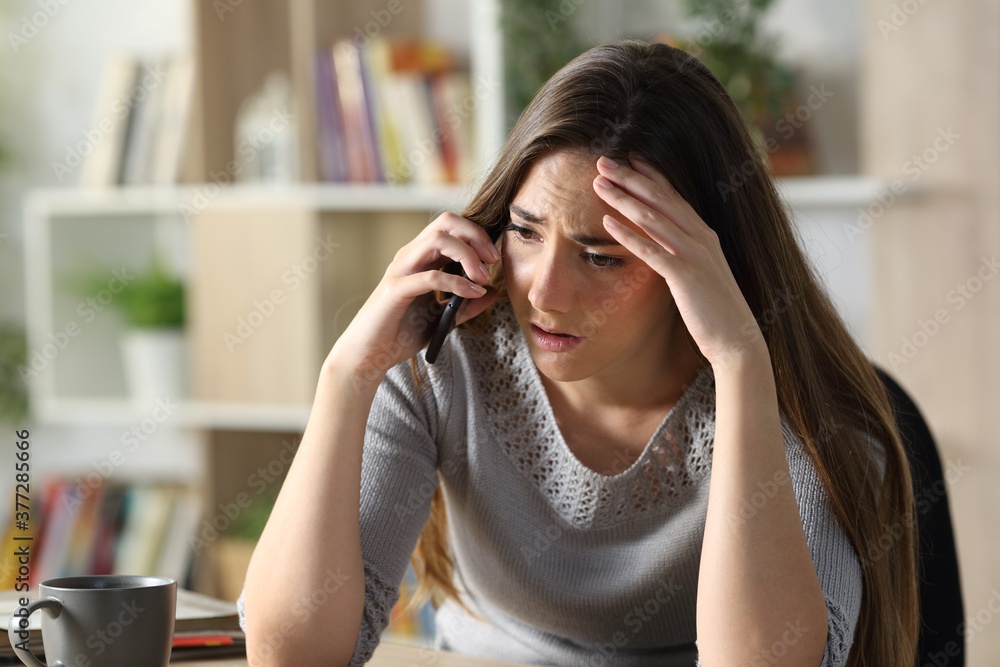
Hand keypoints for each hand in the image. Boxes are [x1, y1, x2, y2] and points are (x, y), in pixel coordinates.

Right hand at [328, 212, 499, 386]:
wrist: (369, 355)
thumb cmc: (400, 334)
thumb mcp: (442, 319)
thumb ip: (466, 305)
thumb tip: (492, 292)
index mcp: (420, 259)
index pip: (450, 227)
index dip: (476, 235)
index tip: (494, 259)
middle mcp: (409, 257)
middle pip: (446, 222)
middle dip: (476, 235)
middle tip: (493, 260)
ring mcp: (401, 270)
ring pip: (438, 240)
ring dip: (468, 255)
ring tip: (483, 277)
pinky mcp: (396, 290)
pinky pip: (431, 276)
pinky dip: (457, 282)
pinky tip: (472, 293)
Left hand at [592, 155, 765, 369]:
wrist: (737, 340)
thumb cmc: (714, 312)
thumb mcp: (699, 276)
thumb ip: (682, 257)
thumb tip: (662, 250)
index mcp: (704, 235)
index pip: (673, 196)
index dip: (650, 175)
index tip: (629, 159)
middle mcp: (701, 238)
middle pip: (660, 198)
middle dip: (630, 177)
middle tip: (602, 161)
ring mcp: (694, 255)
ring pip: (653, 218)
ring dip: (624, 198)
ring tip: (599, 183)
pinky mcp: (685, 276)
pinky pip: (652, 250)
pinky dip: (628, 234)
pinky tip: (606, 223)